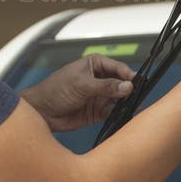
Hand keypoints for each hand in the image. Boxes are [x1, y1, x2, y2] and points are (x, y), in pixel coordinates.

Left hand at [20, 55, 135, 131]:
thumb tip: (127, 86)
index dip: (129, 75)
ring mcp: (100, 96)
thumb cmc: (55, 90)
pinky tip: (125, 116)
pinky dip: (120, 114)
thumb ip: (105, 86)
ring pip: (120, 98)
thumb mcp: (82, 84)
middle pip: (122, 83)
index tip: (137, 83)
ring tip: (135, 106)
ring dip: (127, 102)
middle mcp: (100, 79)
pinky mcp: (98, 112)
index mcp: (96, 65)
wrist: (41, 112)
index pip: (118, 67)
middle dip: (130, 89)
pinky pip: (114, 112)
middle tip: (139, 96)